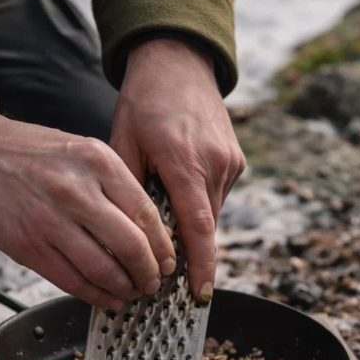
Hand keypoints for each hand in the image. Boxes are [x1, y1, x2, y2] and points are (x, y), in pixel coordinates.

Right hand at [0, 108, 176, 309]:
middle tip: (153, 282)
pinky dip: (96, 296)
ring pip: (103, 269)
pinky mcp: (29, 246)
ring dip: (125, 288)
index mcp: (99, 163)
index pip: (146, 214)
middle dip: (149, 273)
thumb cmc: (37, 155)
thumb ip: (119, 186)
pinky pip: (72, 281)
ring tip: (132, 292)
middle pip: (131, 246)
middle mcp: (77, 191)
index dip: (163, 246)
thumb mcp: (87, 153)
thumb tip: (152, 232)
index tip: (169, 262)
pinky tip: (107, 297)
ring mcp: (50, 221)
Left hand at [110, 38, 245, 302]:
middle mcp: (214, 162)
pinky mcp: (236, 159)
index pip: (197, 225)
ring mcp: (230, 161)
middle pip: (203, 225)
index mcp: (183, 159)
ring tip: (164, 215)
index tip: (200, 296)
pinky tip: (177, 189)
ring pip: (210, 212)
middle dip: (188, 252)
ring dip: (190, 223)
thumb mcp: (123, 143)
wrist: (178, 64)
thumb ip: (130, 190)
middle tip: (162, 273)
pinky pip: (216, 195)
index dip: (200, 264)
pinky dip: (198, 203)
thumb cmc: (143, 102)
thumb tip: (131, 237)